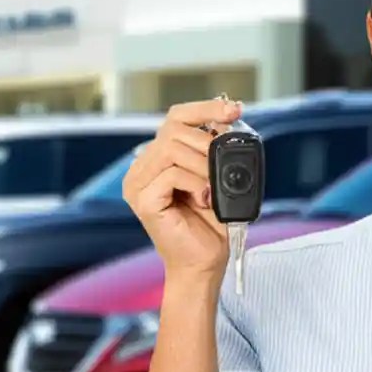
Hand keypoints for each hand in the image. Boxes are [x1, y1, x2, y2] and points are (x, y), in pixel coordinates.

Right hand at [123, 97, 240, 283]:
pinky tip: (204, 199)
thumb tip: (226, 120)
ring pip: (172, 148)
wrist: (205, 263)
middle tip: (222, 166)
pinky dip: (197, 183)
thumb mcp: (216, 177)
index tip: (233, 109)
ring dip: (203, 165)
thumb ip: (213, 149)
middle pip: (172, 128)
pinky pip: (173, 173)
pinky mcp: (143, 200)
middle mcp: (141, 168)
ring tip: (213, 188)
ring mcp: (137, 184)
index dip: (205, 108)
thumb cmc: (210, 224)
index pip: (175, 118)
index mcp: (156, 159)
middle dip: (207, 142)